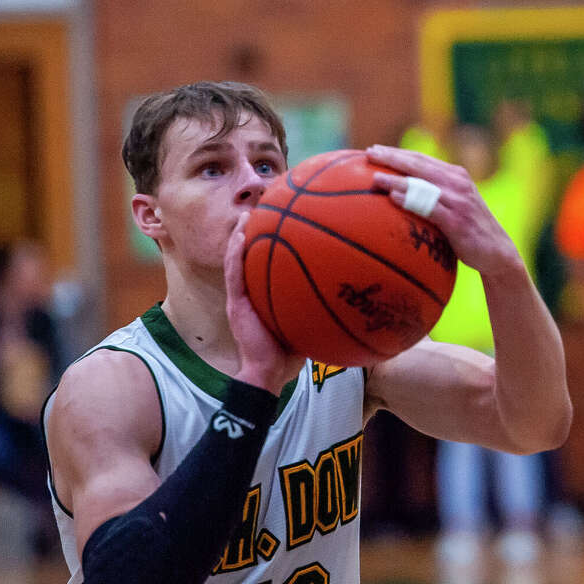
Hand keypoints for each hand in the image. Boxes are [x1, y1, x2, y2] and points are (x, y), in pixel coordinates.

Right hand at [224, 212, 304, 393]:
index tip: (283, 222)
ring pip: (235, 260)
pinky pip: (232, 273)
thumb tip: (351, 293)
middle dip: (255, 234)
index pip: (267, 265)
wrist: (269, 372)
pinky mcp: (235, 304)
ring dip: (239, 237)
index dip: (271, 244)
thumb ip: (320, 305)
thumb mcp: (309, 323)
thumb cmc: (290, 353)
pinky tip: (238, 236)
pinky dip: (233, 253)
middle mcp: (251, 293)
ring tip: (247, 215)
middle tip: (265, 210)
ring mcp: (240, 298)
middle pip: (250, 257)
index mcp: (265, 296)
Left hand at [366, 145, 522, 277]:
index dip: (397, 153)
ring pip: (422, 185)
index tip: (374, 149)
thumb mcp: (454, 206)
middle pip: (419, 165)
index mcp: (455, 175)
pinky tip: (393, 198)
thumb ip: (433, 196)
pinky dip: (410, 200)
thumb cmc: (469, 231)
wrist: (498, 252)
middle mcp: (458, 183)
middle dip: (393, 157)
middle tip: (369, 154)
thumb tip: (398, 195)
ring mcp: (458, 201)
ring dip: (397, 179)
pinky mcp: (457, 220)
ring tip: (375, 177)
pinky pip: (430, 207)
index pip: (421, 159)